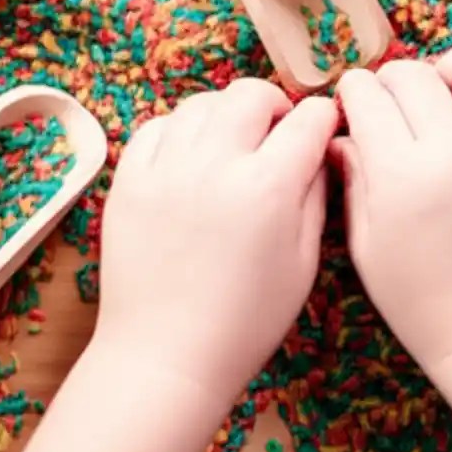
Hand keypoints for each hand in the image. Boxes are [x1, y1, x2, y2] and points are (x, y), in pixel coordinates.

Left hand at [98, 78, 337, 399]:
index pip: (307, 120)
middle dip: (274, 105)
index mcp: (267, 186)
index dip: (323, 118)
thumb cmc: (246, 321)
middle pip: (250, 94)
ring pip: (201, 102)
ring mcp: (165, 169)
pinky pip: (157, 127)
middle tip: (278, 131)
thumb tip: (319, 151)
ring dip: (226, 113)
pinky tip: (192, 155)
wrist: (167, 356)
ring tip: (233, 143)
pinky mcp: (128, 181)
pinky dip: (181, 130)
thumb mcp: (303, 262)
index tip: (323, 126)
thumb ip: (315, 196)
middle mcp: (215, 164)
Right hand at [334, 48, 451, 367]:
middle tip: (389, 99)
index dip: (354, 89)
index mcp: (400, 174)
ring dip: (449, 68)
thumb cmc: (419, 299)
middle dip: (392, 77)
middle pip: (415, 75)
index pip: (369, 96)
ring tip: (441, 88)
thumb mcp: (367, 245)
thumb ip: (353, 181)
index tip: (354, 99)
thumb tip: (341, 137)